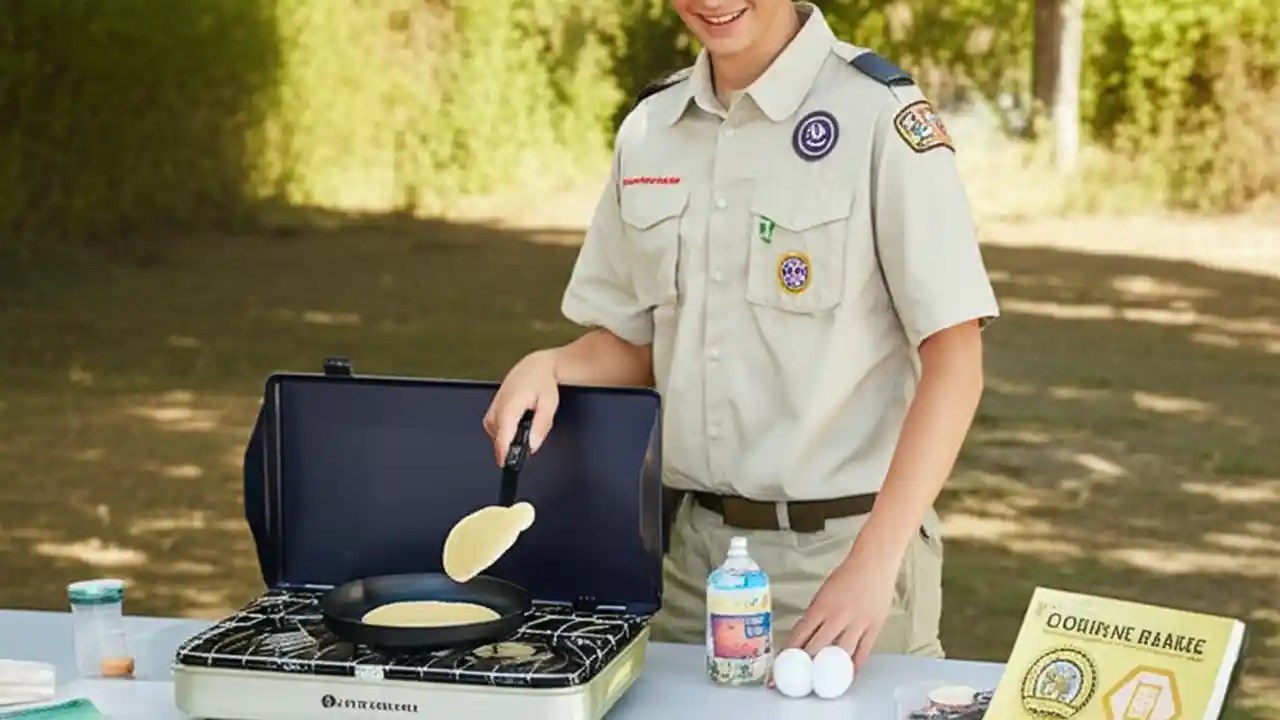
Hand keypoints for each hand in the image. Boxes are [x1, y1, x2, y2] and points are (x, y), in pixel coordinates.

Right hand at [482, 349, 559, 465]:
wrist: (534, 368)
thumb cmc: (542, 383)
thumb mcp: (549, 404)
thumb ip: (541, 426)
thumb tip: (532, 447)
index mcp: (509, 407)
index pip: (502, 439)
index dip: (505, 455)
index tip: (509, 466)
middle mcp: (496, 409)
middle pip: (500, 441)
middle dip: (515, 445)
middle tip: (531, 433)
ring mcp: (491, 411)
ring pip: (498, 438)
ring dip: (512, 437)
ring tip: (526, 421)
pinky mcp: (490, 413)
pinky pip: (496, 432)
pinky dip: (507, 432)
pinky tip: (518, 421)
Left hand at [782, 546, 898, 666]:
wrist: (874, 563)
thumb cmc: (847, 575)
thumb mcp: (824, 591)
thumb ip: (816, 613)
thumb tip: (805, 634)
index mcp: (821, 606)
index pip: (801, 633)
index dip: (791, 650)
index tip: (783, 662)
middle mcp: (838, 616)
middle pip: (818, 646)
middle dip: (806, 663)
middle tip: (799, 676)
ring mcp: (857, 623)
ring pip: (840, 653)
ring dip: (830, 668)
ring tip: (822, 680)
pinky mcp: (874, 627)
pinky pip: (863, 652)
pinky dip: (854, 665)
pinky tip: (848, 674)